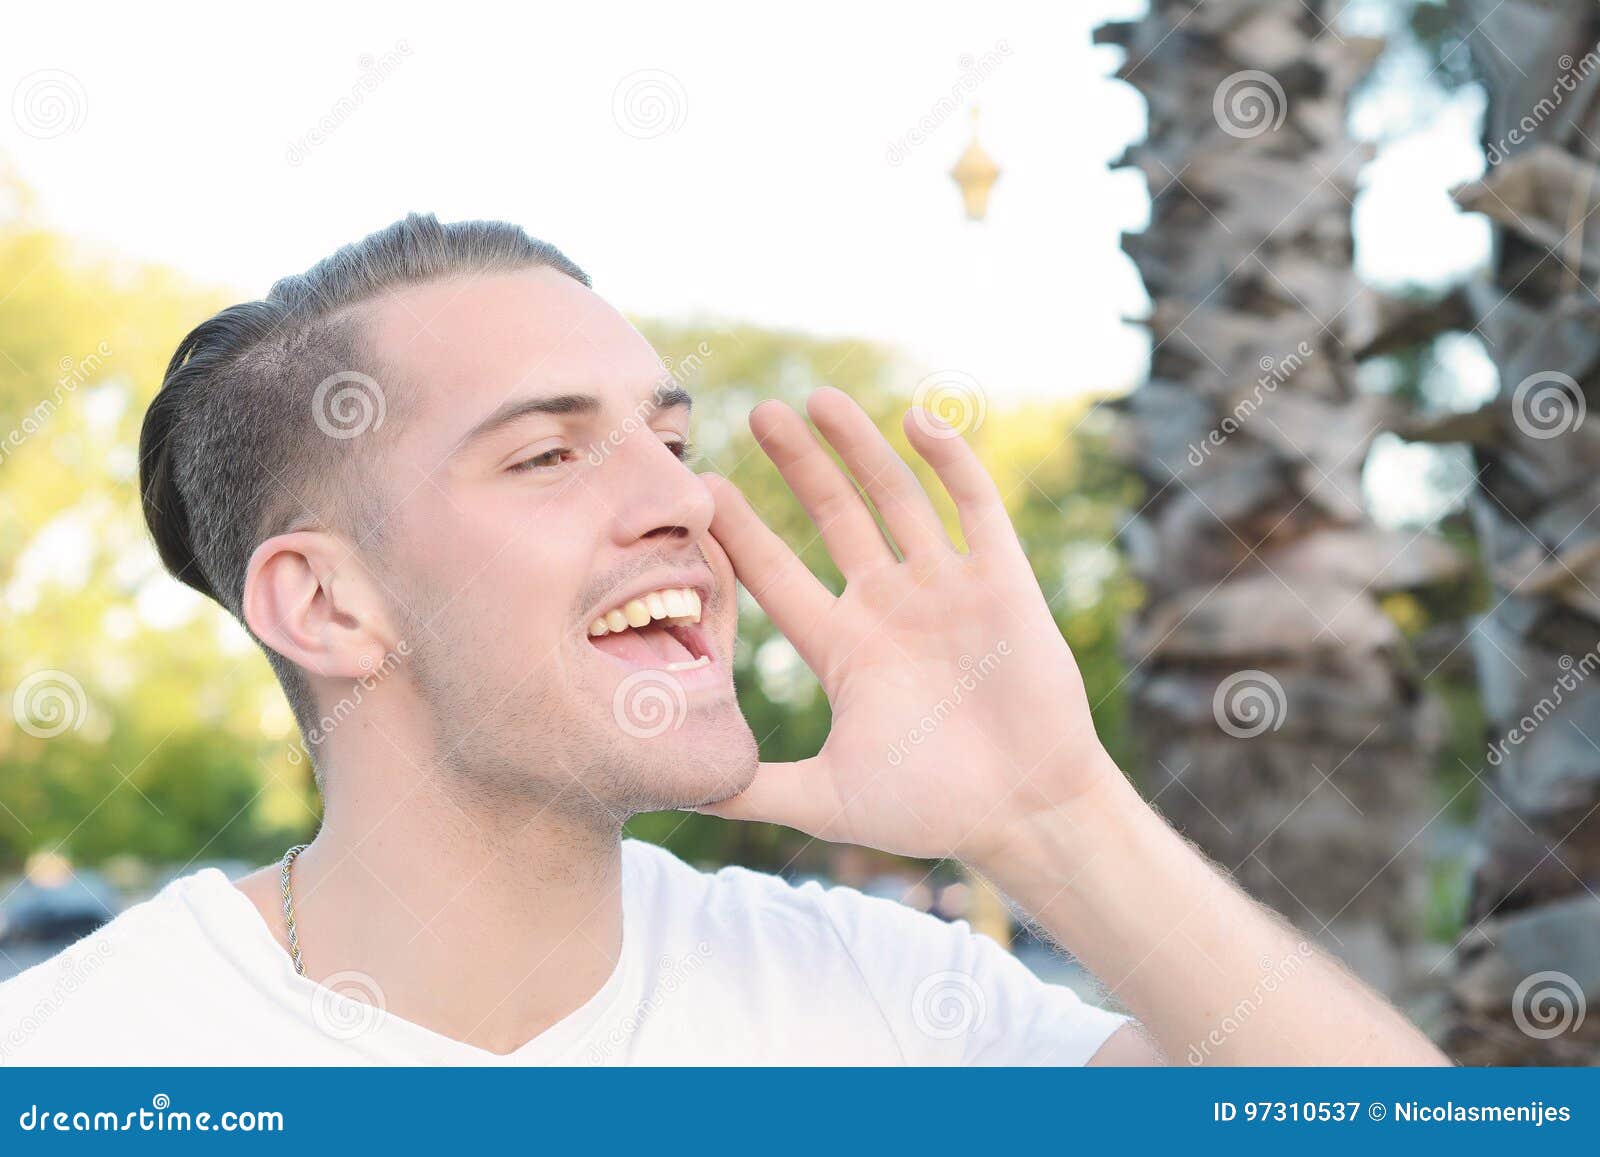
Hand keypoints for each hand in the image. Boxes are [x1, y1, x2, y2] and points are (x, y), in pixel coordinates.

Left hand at [700, 387, 1120, 863]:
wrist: (1027, 815)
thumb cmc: (933, 810)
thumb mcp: (826, 798)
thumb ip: (751, 788)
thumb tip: (676, 792)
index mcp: (844, 649)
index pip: (778, 576)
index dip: (741, 534)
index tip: (701, 490)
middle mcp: (889, 607)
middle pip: (835, 519)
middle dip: (798, 467)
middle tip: (758, 413)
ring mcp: (945, 589)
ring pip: (896, 499)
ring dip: (861, 447)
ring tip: (820, 397)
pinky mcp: (1001, 581)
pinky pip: (974, 507)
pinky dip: (951, 462)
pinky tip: (917, 421)